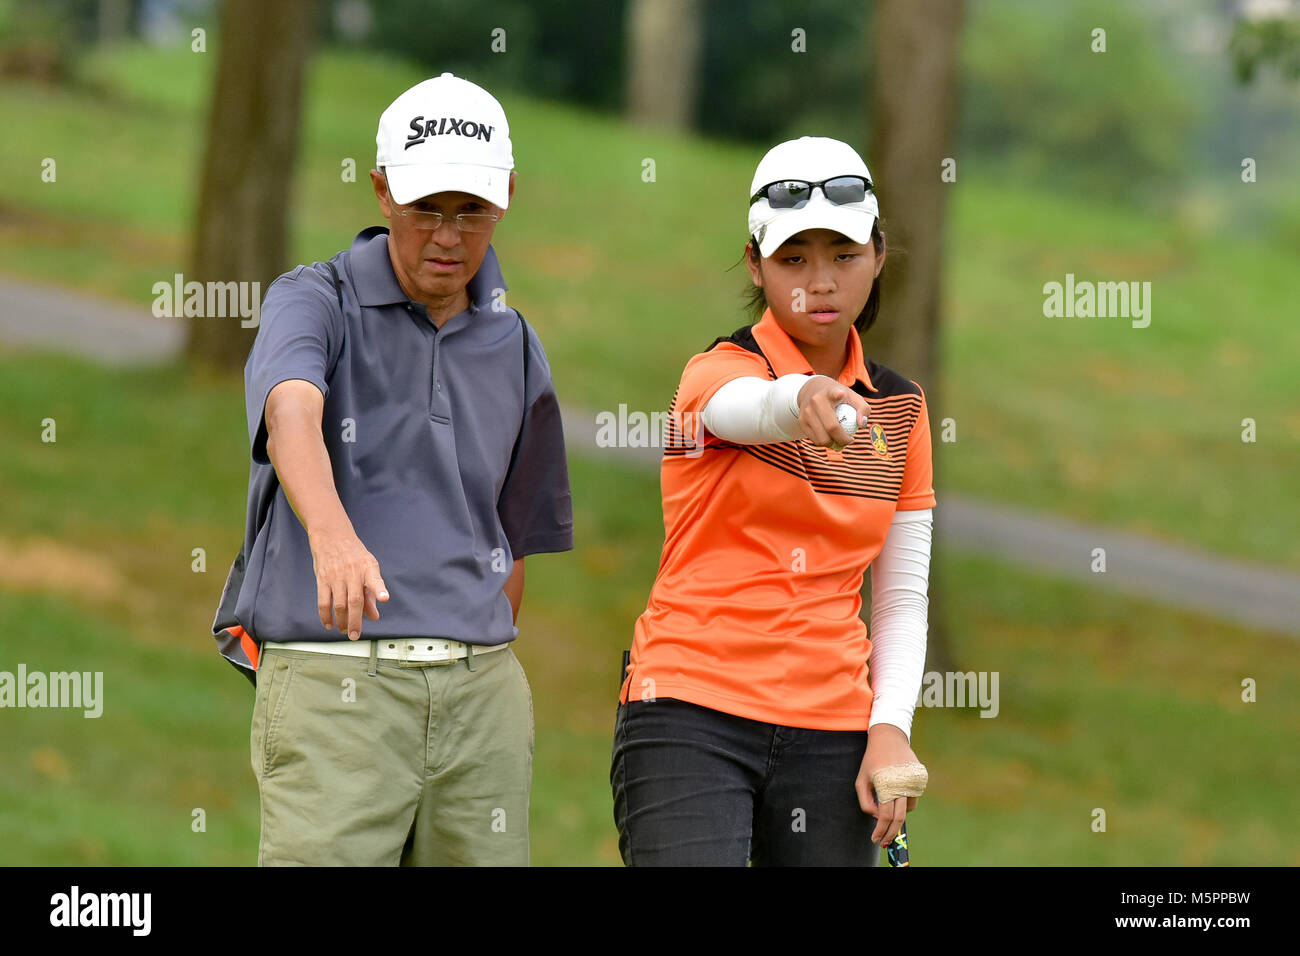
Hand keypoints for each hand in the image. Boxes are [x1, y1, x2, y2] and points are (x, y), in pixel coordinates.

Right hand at [308, 523, 388, 639]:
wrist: (332, 536)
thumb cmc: (354, 555)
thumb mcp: (368, 568)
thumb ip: (371, 593)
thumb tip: (374, 616)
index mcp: (368, 568)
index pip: (375, 579)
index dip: (379, 589)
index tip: (384, 597)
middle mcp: (352, 572)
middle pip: (354, 601)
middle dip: (355, 621)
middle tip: (355, 635)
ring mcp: (336, 576)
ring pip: (339, 605)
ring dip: (341, 621)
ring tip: (344, 630)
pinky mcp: (322, 579)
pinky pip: (323, 601)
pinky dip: (325, 615)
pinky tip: (329, 624)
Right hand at [795, 376, 868, 449]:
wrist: (812, 389)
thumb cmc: (838, 395)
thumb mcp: (852, 396)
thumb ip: (863, 409)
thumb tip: (861, 425)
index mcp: (830, 392)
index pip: (833, 393)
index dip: (836, 394)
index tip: (840, 394)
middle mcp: (816, 401)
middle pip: (831, 427)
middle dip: (843, 440)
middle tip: (850, 440)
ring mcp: (807, 412)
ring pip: (822, 439)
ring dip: (834, 444)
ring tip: (841, 441)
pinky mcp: (801, 421)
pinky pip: (815, 440)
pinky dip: (825, 443)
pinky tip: (831, 439)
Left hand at [855, 723, 922, 846]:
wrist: (889, 738)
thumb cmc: (872, 761)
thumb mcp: (861, 779)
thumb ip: (866, 801)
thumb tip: (878, 818)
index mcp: (886, 784)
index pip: (886, 816)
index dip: (881, 830)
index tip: (876, 839)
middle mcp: (902, 784)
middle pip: (899, 817)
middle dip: (891, 832)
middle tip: (885, 841)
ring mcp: (914, 781)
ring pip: (908, 808)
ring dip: (898, 810)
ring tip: (889, 797)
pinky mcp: (921, 778)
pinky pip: (914, 797)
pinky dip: (905, 798)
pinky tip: (897, 785)